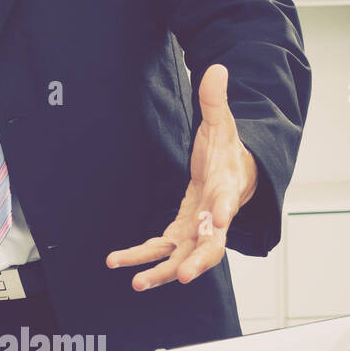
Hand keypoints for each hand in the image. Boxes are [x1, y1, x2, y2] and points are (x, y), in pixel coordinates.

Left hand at [105, 64, 258, 290]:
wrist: (233, 175)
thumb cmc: (227, 153)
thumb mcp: (221, 123)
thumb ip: (215, 100)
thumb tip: (217, 68)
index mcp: (225, 189)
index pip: (228, 202)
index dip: (224, 212)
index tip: (219, 220)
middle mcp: (214, 218)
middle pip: (211, 247)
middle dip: (196, 262)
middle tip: (180, 276)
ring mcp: (197, 231)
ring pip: (182, 258)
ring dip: (160, 271)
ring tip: (136, 282)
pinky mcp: (181, 234)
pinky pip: (161, 250)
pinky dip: (142, 258)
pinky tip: (117, 262)